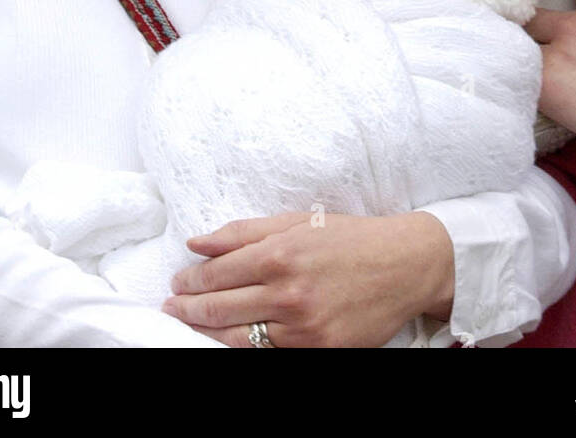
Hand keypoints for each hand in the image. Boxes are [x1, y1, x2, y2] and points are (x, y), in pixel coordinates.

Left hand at [162, 210, 453, 347]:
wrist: (404, 266)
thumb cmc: (349, 238)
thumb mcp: (296, 222)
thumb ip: (242, 232)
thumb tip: (196, 242)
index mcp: (280, 254)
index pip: (217, 273)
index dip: (190, 279)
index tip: (178, 280)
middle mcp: (287, 293)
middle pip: (218, 308)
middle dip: (187, 307)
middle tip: (171, 305)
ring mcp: (302, 328)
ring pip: (236, 338)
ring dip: (204, 331)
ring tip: (188, 323)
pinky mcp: (317, 350)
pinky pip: (267, 354)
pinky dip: (242, 347)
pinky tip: (227, 338)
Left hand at [527, 0, 575, 150]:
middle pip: (541, 12)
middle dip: (540, 23)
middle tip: (548, 41)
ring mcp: (561, 52)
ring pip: (522, 43)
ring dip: (521, 53)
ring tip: (517, 68)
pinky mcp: (549, 86)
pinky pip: (518, 78)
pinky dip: (516, 85)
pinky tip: (516, 94)